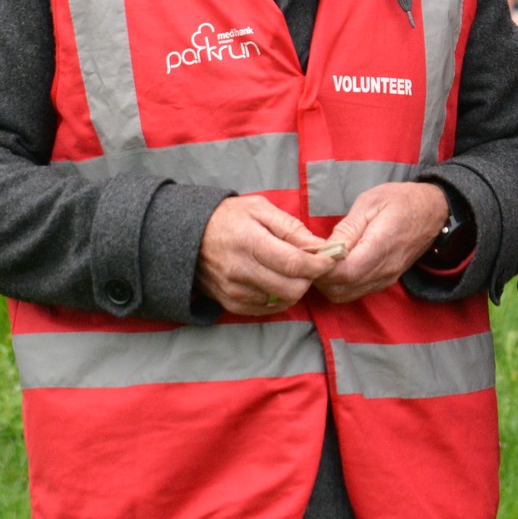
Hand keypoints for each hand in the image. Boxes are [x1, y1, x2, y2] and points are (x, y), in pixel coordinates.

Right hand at [196, 195, 337, 315]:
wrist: (186, 235)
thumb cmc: (228, 217)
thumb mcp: (259, 208)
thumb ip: (291, 227)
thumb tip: (319, 245)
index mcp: (250, 242)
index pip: (294, 263)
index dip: (319, 265)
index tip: (330, 260)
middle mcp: (241, 270)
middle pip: (292, 288)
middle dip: (309, 278)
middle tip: (310, 265)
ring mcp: (234, 290)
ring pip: (281, 301)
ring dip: (294, 288)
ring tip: (291, 271)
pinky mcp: (230, 303)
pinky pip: (266, 309)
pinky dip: (278, 298)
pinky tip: (275, 281)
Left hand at [317, 182, 451, 303]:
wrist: (435, 211)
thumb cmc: (402, 200)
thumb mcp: (371, 202)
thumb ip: (347, 228)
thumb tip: (325, 248)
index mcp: (381, 246)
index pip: (345, 272)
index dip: (322, 268)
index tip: (309, 254)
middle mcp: (385, 269)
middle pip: (341, 289)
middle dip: (320, 278)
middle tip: (309, 258)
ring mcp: (386, 278)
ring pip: (346, 295)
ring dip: (328, 283)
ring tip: (320, 261)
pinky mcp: (386, 281)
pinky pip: (356, 291)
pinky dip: (340, 285)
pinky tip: (334, 266)